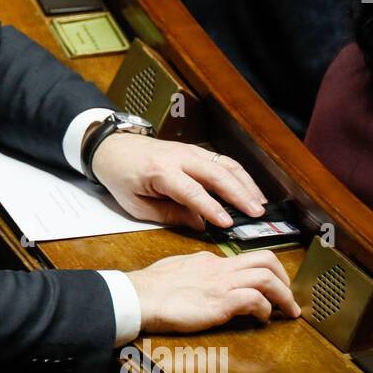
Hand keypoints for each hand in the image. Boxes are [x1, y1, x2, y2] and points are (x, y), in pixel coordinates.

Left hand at [91, 133, 265, 230]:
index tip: (228, 223)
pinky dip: (239, 175)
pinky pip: (222, 161)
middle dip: (239, 194)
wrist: (112, 148)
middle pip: (216, 174)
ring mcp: (189, 151)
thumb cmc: (121, 177)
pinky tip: (250, 190)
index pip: (192, 191)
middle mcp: (179, 157)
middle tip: (256, 213)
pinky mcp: (195, 150)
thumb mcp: (136, 205)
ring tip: (260, 204)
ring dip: (245, 183)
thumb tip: (200, 224)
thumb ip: (169, 215)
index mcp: (160, 171)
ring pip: (225, 164)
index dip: (211, 208)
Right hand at [128, 250, 301, 333]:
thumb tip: (202, 278)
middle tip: (290, 296)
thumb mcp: (175, 270)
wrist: (138, 297)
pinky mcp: (220, 301)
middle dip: (285, 278)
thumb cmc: (149, 289)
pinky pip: (255, 299)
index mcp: (208, 260)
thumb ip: (193, 271)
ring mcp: (221, 283)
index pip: (245, 260)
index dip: (264, 273)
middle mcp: (219, 267)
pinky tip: (262, 319)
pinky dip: (265, 309)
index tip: (271, 287)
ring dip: (284, 295)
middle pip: (266, 259)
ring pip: (267, 277)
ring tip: (289, 311)